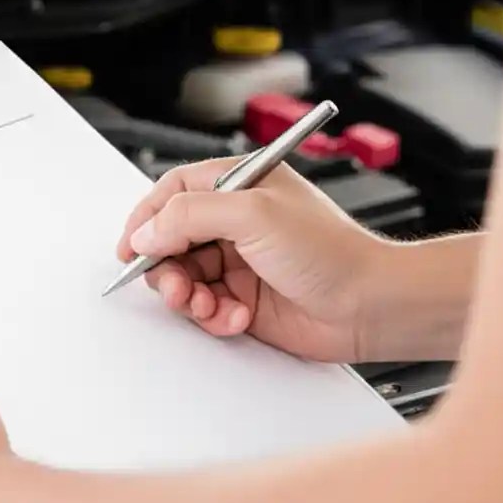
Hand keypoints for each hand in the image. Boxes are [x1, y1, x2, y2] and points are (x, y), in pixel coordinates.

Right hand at [117, 157, 385, 362]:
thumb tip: (148, 230)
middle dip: (166, 265)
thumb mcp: (253, 215)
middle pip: (171, 239)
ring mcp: (239, 261)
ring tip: (207, 305)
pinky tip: (236, 316)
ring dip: (188, 295)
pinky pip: (204, 307)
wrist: (370, 306)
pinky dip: (212, 316)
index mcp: (238, 185)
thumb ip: (190, 215)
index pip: (173, 192)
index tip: (132, 247)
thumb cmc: (332, 251)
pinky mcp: (243, 298)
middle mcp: (236, 221)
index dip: (147, 219)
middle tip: (175, 284)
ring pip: (183, 277)